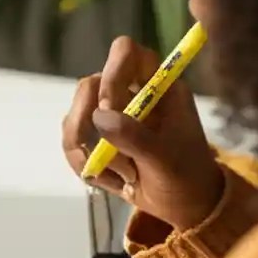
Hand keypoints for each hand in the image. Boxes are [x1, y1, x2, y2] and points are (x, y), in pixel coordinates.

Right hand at [61, 36, 223, 228]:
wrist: (183, 205)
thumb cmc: (186, 175)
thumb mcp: (167, 159)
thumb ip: (135, 137)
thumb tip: (100, 116)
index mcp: (156, 86)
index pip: (126, 53)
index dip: (113, 72)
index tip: (110, 107)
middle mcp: (129, 94)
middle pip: (89, 86)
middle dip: (92, 122)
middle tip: (114, 153)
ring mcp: (108, 116)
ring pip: (74, 117)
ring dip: (92, 152)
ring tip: (125, 174)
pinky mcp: (94, 138)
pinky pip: (71, 143)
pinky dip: (86, 166)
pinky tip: (113, 181)